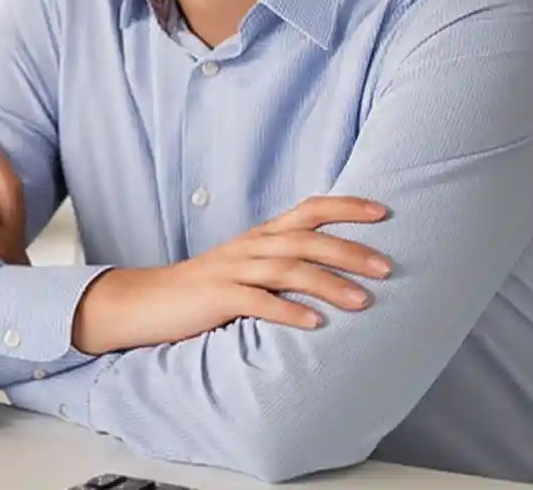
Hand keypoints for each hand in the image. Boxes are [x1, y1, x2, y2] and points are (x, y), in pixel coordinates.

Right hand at [72, 196, 393, 354]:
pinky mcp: (215, 298)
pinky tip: (315, 325)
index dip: (346, 207)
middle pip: (305, 240)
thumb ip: (281, 265)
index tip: (384, 211)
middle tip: (388, 268)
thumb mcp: (244, 268)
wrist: (145, 302)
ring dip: (328, 285)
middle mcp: (248, 247)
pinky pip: (256, 302)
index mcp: (259, 237)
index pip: (308, 210)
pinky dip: (288, 313)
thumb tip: (335, 273)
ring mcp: (231, 271)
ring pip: (287, 269)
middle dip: (350, 251)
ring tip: (363, 302)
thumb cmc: (202, 291)